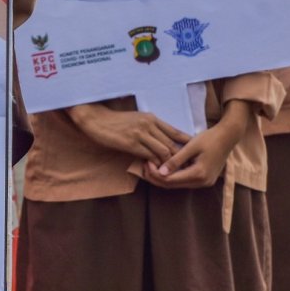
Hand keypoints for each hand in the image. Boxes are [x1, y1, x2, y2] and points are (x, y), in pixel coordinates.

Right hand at [68, 102, 189, 162]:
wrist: (97, 119)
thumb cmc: (116, 121)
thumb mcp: (137, 119)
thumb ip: (151, 127)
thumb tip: (163, 140)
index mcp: (152, 118)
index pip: (176, 132)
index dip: (186, 144)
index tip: (192, 154)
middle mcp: (149, 124)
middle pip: (172, 144)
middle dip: (179, 158)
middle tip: (183, 169)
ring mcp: (141, 134)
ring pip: (164, 151)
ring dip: (167, 164)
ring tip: (168, 172)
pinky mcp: (131, 143)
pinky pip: (149, 156)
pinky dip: (154, 165)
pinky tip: (153, 170)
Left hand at [143, 100, 250, 188]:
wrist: (228, 137)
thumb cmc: (209, 138)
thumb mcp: (191, 146)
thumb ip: (176, 160)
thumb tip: (161, 172)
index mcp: (198, 174)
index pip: (170, 180)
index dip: (155, 174)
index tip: (146, 162)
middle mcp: (202, 182)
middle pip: (172, 185)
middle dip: (157, 177)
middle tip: (145, 165)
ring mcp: (204, 183)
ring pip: (178, 184)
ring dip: (164, 177)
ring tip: (152, 165)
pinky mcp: (204, 180)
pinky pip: (184, 181)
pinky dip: (173, 176)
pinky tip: (164, 167)